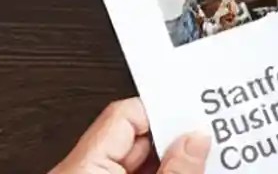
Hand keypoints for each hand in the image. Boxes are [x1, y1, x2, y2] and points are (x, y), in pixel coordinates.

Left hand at [50, 98, 212, 173]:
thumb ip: (175, 170)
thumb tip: (195, 140)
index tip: (193, 117)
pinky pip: (124, 173)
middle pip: (130, 136)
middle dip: (169, 139)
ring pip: (130, 159)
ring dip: (163, 160)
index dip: (163, 111)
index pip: (124, 113)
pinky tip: (177, 171)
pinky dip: (152, 172)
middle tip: (202, 142)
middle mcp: (76, 172)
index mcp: (81, 167)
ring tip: (193, 161)